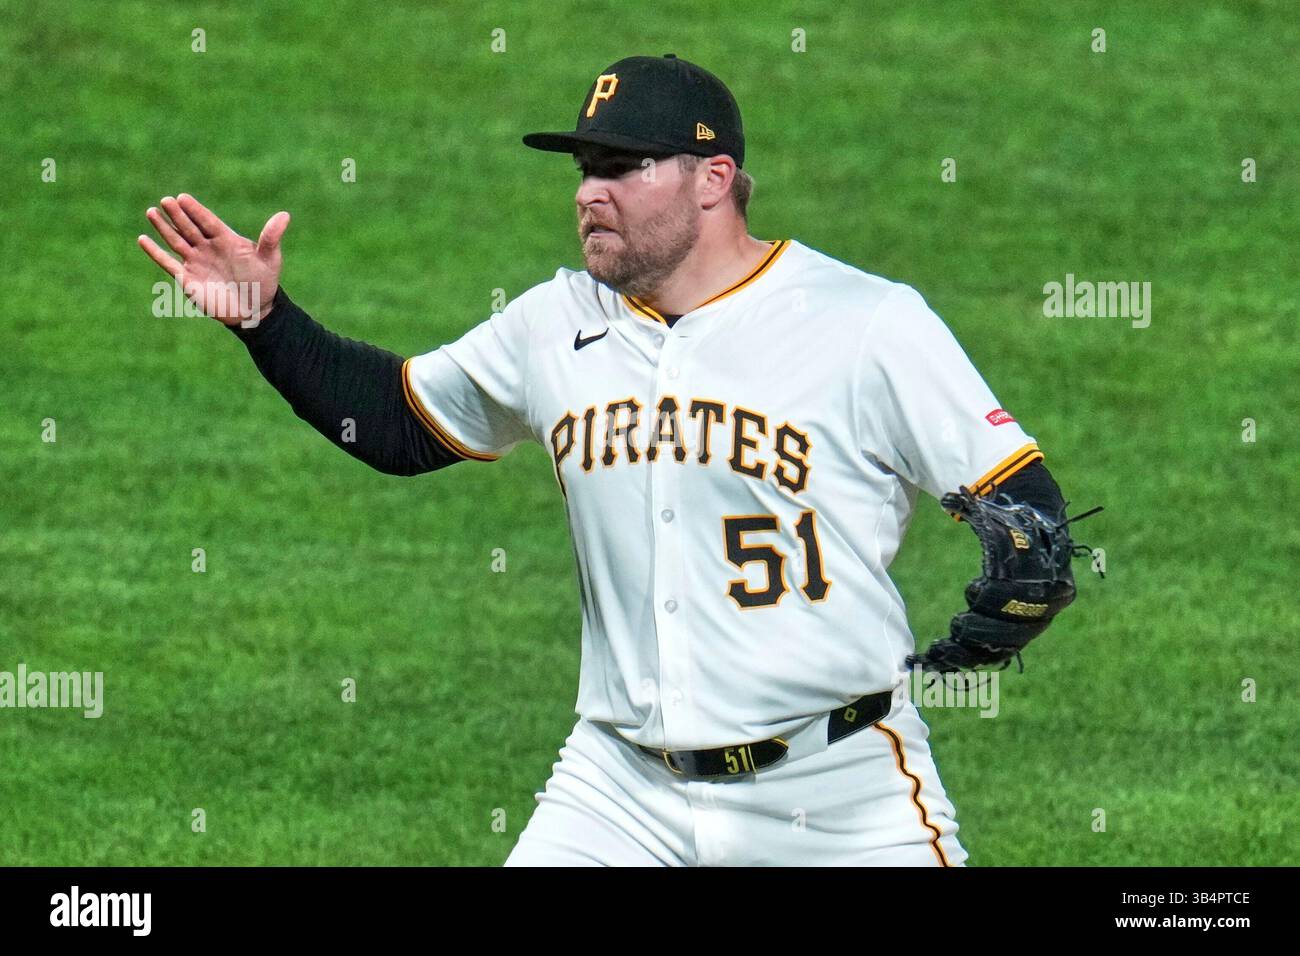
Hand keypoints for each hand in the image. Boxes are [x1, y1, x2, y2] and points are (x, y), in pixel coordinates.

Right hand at [137, 194, 289, 325]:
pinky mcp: (188, 279)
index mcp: (226, 239)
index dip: (195, 210)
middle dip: (178, 215)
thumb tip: (285, 215)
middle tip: (166, 201)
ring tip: (152, 211)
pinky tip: (143, 239)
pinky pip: (168, 263)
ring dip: (164, 228)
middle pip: (189, 227)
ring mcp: (196, 262)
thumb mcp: (269, 259)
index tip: (182, 197)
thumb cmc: (263, 282)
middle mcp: (208, 247)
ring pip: (176, 241)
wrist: (255, 310)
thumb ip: (271, 238)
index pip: (207, 221)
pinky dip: (156, 252)